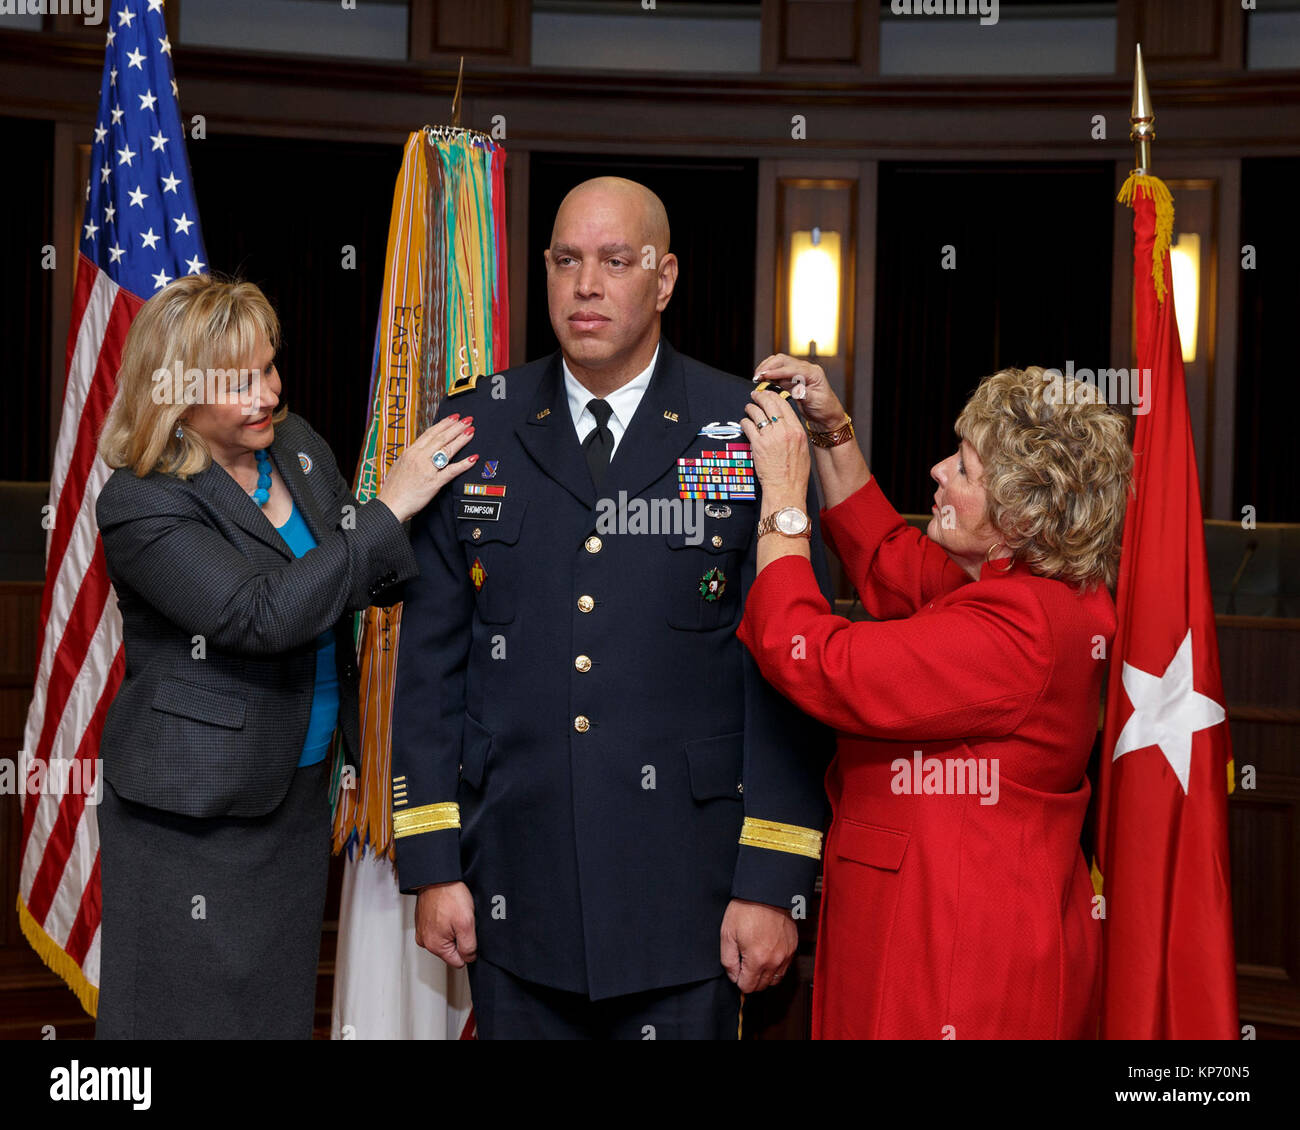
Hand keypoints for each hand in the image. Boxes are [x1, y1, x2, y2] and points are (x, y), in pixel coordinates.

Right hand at [376, 413, 477, 522]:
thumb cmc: (394, 489)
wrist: (390, 505)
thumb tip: (421, 451)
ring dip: (461, 439)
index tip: (454, 417)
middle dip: (456, 427)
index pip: (430, 433)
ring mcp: (427, 469)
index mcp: (410, 452)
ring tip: (471, 431)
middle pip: (441, 438)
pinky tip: (473, 458)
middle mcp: (419, 457)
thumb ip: (412, 457)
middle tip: (468, 419)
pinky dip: (463, 464)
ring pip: (447, 450)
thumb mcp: (400, 466)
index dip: (443, 424)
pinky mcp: (433, 483)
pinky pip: (451, 471)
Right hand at [413, 881, 477, 967]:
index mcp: (435, 945)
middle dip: (459, 938)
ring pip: (446, 939)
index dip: (468, 949)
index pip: (458, 962)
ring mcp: (423, 931)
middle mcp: (425, 941)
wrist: (437, 876)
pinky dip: (445, 922)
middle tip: (461, 921)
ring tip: (454, 913)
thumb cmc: (449, 895)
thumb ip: (468, 946)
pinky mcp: (423, 922)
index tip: (468, 934)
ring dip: (452, 929)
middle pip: (451, 950)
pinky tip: (448, 910)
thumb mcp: (466, 923)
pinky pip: (439, 929)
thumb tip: (469, 958)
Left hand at [719, 898, 797, 992]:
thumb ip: (728, 960)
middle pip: (762, 986)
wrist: (766, 893)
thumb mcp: (727, 934)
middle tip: (744, 964)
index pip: (748, 987)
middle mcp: (774, 961)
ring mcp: (786, 955)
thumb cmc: (746, 910)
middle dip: (751, 980)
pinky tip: (767, 954)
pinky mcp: (792, 947)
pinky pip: (784, 967)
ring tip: (755, 961)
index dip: (738, 980)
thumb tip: (733, 976)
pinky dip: (775, 966)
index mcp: (757, 959)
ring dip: (764, 975)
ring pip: (775, 979)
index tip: (736, 970)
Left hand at [740, 388, 810, 508]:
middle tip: (755, 395)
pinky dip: (745, 422)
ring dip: (751, 408)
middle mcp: (785, 431)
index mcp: (797, 431)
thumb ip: (794, 434)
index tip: (769, 395)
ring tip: (748, 408)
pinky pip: (749, 426)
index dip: (774, 396)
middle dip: (761, 396)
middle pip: (771, 404)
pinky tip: (744, 422)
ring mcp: (771, 437)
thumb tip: (785, 424)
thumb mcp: (802, 450)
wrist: (786, 488)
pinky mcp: (758, 444)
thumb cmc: (794, 474)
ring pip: (758, 412)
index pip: (785, 405)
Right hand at [753, 353, 846, 431]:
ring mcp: (798, 373)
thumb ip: (803, 394)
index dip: (776, 371)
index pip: (791, 368)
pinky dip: (769, 374)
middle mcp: (805, 369)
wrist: (826, 415)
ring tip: (757, 377)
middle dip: (768, 366)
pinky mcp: (792, 379)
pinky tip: (762, 380)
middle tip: (757, 376)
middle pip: (783, 360)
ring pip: (779, 363)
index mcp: (813, 373)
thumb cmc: (824, 408)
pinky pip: (778, 372)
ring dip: (767, 368)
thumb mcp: (814, 402)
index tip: (764, 375)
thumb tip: (794, 388)